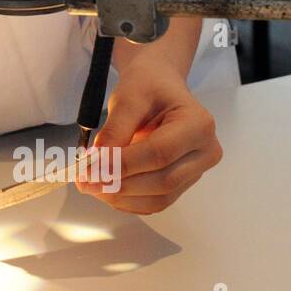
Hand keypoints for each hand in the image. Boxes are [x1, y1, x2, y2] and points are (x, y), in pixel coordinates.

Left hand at [77, 58, 222, 213]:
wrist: (158, 87)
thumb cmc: (147, 88)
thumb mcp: (127, 98)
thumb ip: (114, 130)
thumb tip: (97, 162)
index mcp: (198, 125)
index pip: (159, 153)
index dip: (122, 165)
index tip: (90, 169)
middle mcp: (206, 152)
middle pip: (163, 181)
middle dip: (119, 185)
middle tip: (84, 181)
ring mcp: (197, 171)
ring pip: (159, 199)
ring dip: (121, 198)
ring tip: (91, 185)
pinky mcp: (183, 184)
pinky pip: (156, 203)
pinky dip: (128, 201)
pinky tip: (106, 190)